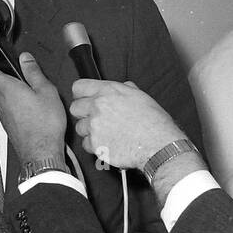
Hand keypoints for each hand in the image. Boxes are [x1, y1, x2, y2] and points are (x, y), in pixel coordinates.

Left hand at [0, 52, 68, 165]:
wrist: (41, 152)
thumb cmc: (44, 125)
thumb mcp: (46, 91)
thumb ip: (34, 72)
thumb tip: (26, 59)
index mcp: (6, 88)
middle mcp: (0, 101)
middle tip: (5, 66)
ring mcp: (2, 113)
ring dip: (4, 87)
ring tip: (19, 82)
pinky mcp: (7, 123)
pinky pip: (4, 106)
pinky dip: (10, 100)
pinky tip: (25, 102)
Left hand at [68, 80, 187, 171]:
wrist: (158, 145)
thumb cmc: (154, 123)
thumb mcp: (142, 97)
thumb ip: (126, 89)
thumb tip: (124, 86)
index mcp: (109, 91)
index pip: (79, 87)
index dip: (81, 94)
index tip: (84, 99)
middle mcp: (98, 106)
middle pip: (74, 108)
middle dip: (83, 114)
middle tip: (95, 119)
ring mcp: (95, 125)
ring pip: (79, 127)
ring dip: (89, 131)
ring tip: (105, 133)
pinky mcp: (95, 144)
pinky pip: (85, 144)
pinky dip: (94, 146)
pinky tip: (107, 144)